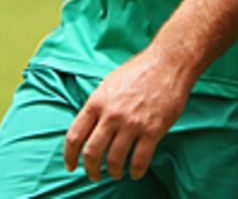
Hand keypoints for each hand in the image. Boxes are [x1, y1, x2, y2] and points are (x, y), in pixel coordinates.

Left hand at [64, 46, 194, 181]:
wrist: (168, 63)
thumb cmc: (138, 71)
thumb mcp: (109, 84)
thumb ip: (97, 106)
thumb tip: (89, 127)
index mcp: (97, 102)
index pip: (75, 136)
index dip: (70, 156)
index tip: (71, 166)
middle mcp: (111, 114)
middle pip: (92, 153)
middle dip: (91, 170)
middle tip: (94, 175)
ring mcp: (132, 123)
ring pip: (114, 160)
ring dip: (113, 172)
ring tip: (116, 173)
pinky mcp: (152, 130)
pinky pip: (139, 160)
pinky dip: (135, 171)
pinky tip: (135, 172)